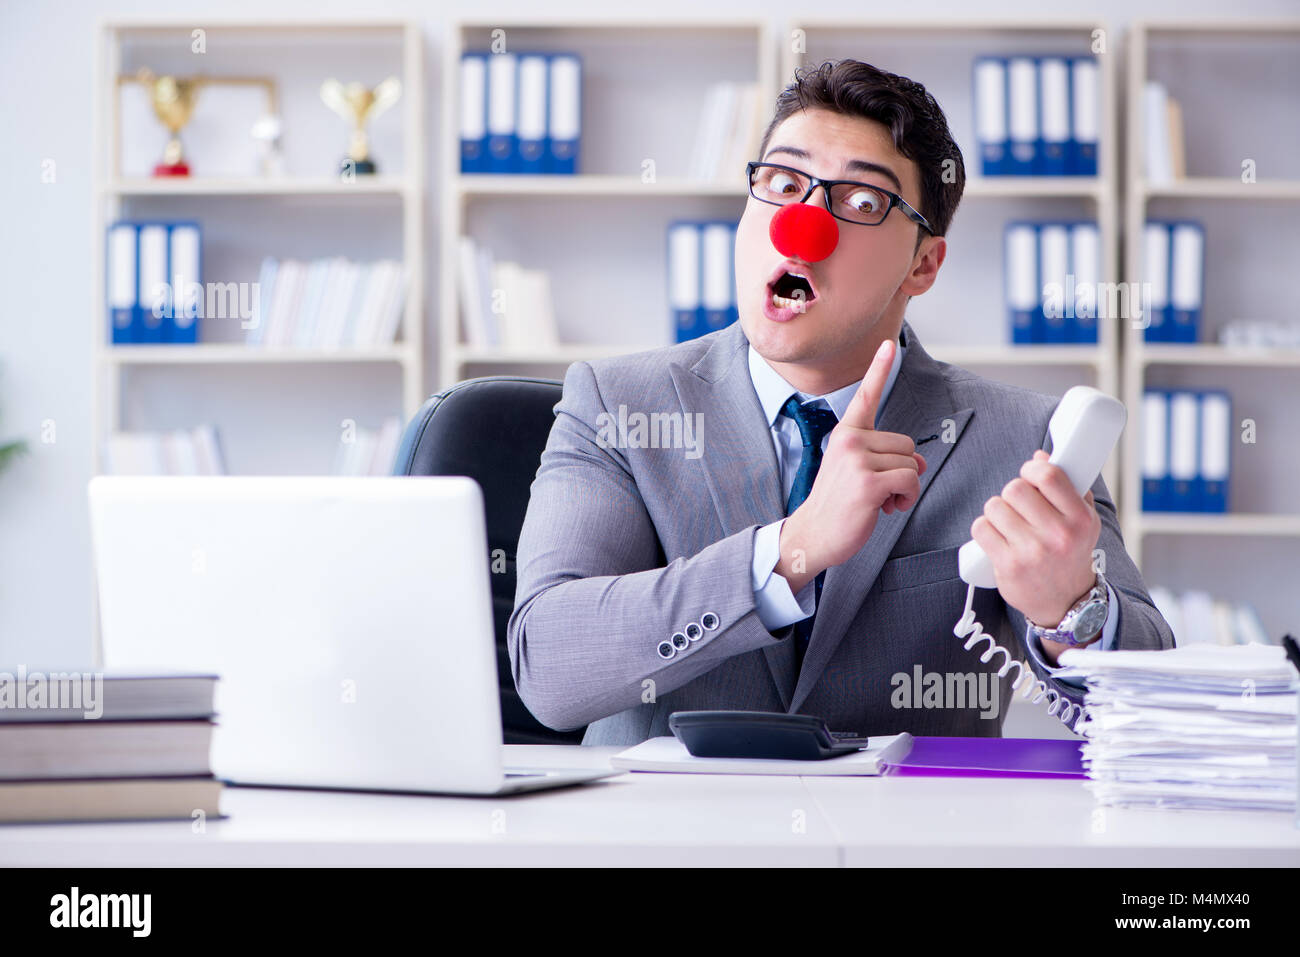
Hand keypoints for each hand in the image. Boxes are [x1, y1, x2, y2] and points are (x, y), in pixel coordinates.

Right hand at [775, 338, 926, 593]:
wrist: (813, 534)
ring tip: (881, 500)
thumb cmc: (837, 505)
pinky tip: (887, 508)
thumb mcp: (853, 470)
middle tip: (879, 490)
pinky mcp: (869, 481)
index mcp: (845, 433)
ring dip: (905, 487)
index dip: (879, 368)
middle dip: (903, 470)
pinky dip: (906, 498)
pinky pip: (910, 481)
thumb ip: (882, 457)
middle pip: (907, 444)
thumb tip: (920, 462)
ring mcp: (858, 459)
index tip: (888, 344)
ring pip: (911, 463)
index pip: (866, 395)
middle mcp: (850, 440)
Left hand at [969, 449, 1100, 628]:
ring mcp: (1031, 552)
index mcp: (1079, 519)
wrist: (1066, 601)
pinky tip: (997, 536)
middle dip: (1013, 492)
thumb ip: (1068, 485)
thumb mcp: (1083, 520)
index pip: (1048, 475)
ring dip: (997, 511)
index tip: (1030, 475)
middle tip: (1019, 506)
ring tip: (1009, 524)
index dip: (1032, 468)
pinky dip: (985, 528)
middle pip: (1015, 488)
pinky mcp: (1008, 565)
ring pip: (994, 506)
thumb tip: (1040, 455)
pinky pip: (981, 528)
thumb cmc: (1071, 554)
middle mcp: (1057, 535)